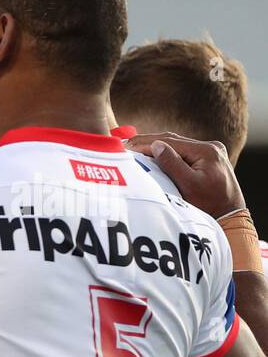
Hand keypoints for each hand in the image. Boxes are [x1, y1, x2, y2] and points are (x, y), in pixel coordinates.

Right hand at [126, 133, 245, 217]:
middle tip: (126, 144)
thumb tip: (155, 145)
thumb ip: (172, 164)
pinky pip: (183, 151)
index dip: (146, 143)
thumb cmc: (209, 204)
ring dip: (157, 145)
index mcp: (207, 151)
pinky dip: (167, 152)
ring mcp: (211, 152)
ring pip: (178, 145)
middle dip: (149, 141)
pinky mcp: (208, 159)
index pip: (171, 142)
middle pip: (174, 140)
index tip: (127, 146)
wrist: (229, 215)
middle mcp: (211, 147)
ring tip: (135, 147)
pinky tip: (153, 153)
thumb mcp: (188, 185)